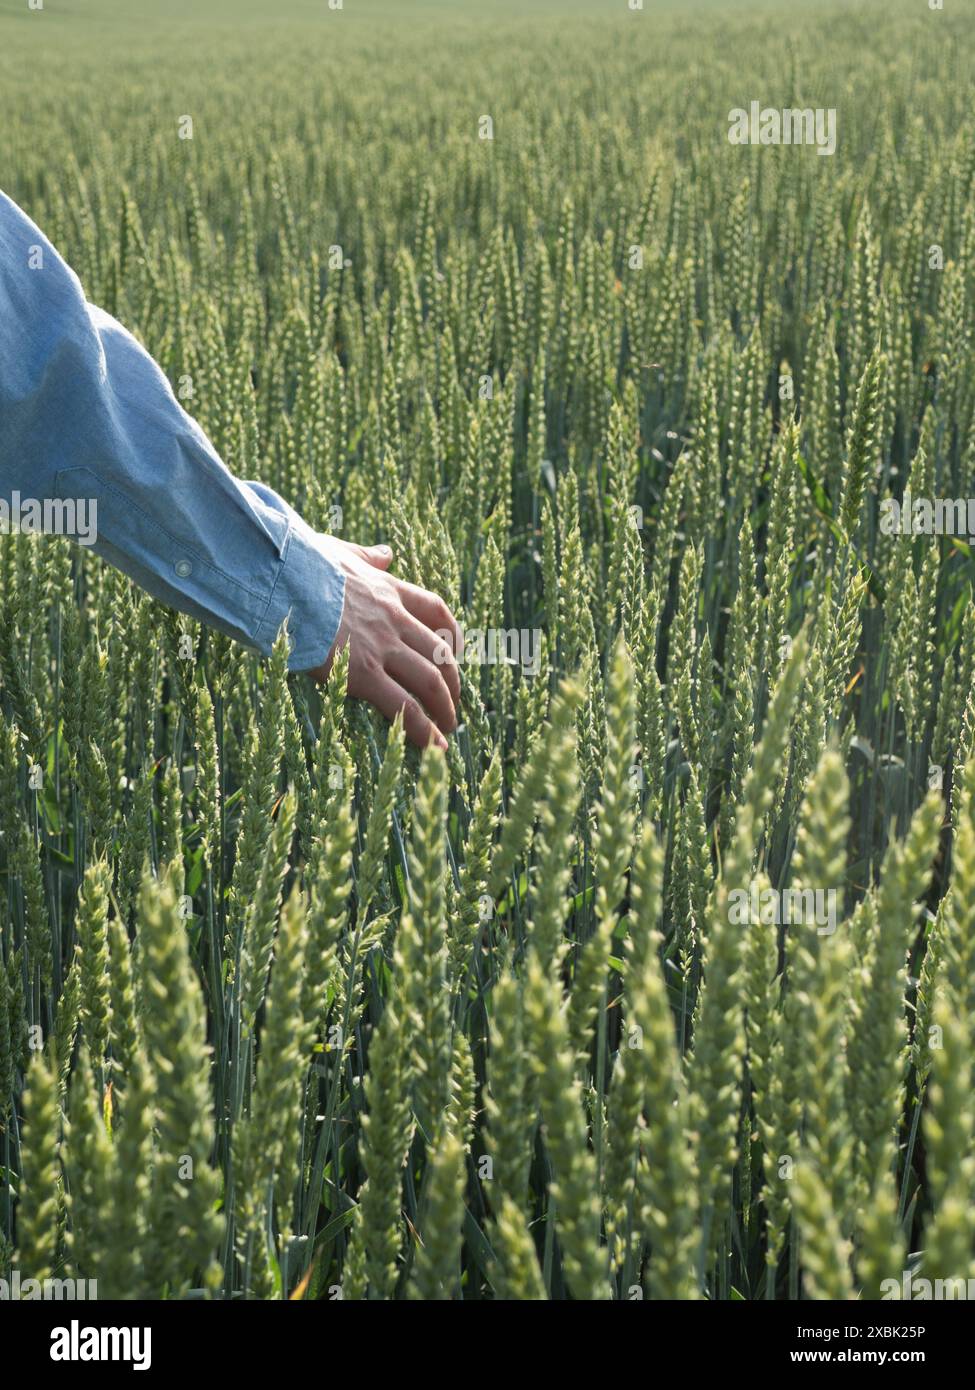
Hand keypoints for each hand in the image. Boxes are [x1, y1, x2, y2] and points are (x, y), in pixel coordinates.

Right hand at [305, 537, 460, 750]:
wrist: (280, 581)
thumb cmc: (301, 565)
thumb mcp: (341, 551)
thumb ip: (367, 556)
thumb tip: (386, 553)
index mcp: (388, 590)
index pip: (434, 610)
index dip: (450, 633)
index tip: (454, 651)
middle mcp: (394, 620)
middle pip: (440, 653)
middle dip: (452, 682)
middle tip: (453, 702)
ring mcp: (382, 648)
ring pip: (430, 681)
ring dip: (445, 708)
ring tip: (449, 730)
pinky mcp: (364, 674)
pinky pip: (404, 707)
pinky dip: (424, 729)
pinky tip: (433, 745)